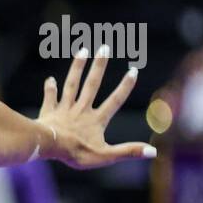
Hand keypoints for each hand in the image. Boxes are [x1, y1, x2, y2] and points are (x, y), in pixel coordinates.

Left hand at [38, 46, 156, 169]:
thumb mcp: (106, 156)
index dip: (125, 87)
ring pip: (72, 85)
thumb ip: (128, 152)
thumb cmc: (76, 153)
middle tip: (104, 47)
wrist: (48, 147)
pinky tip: (50, 79)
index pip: (115, 101)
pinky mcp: (49, 112)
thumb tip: (153, 151)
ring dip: (77, 68)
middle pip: (92, 85)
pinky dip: (50, 89)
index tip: (133, 70)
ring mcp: (64, 109)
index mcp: (96, 120)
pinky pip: (50, 99)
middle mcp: (81, 110)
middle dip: (99, 66)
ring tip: (82, 52)